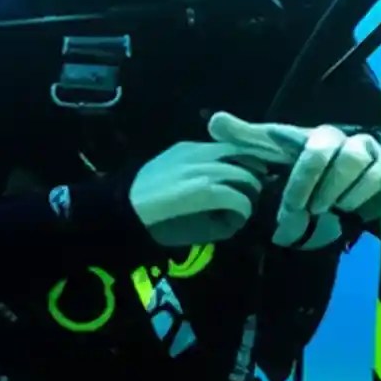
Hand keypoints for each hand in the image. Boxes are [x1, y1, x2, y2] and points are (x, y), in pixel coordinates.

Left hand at [130, 141, 265, 247]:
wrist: (125, 204)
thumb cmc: (159, 225)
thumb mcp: (193, 234)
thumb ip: (221, 225)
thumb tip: (237, 215)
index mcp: (204, 193)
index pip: (239, 197)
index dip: (247, 207)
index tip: (246, 213)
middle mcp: (202, 168)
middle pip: (241, 171)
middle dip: (252, 184)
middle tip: (255, 193)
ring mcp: (192, 152)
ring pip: (232, 151)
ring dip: (246, 162)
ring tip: (251, 172)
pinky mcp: (183, 145)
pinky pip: (214, 145)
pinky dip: (227, 153)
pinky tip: (229, 161)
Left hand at [207, 112, 380, 249]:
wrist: (342, 189)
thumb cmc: (304, 170)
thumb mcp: (274, 154)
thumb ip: (248, 138)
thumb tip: (214, 121)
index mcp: (320, 137)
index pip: (316, 147)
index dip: (304, 178)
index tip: (292, 205)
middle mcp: (349, 141)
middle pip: (348, 156)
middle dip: (326, 188)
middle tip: (310, 210)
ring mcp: (372, 155)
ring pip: (367, 168)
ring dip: (345, 194)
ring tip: (330, 210)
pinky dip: (365, 197)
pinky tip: (350, 209)